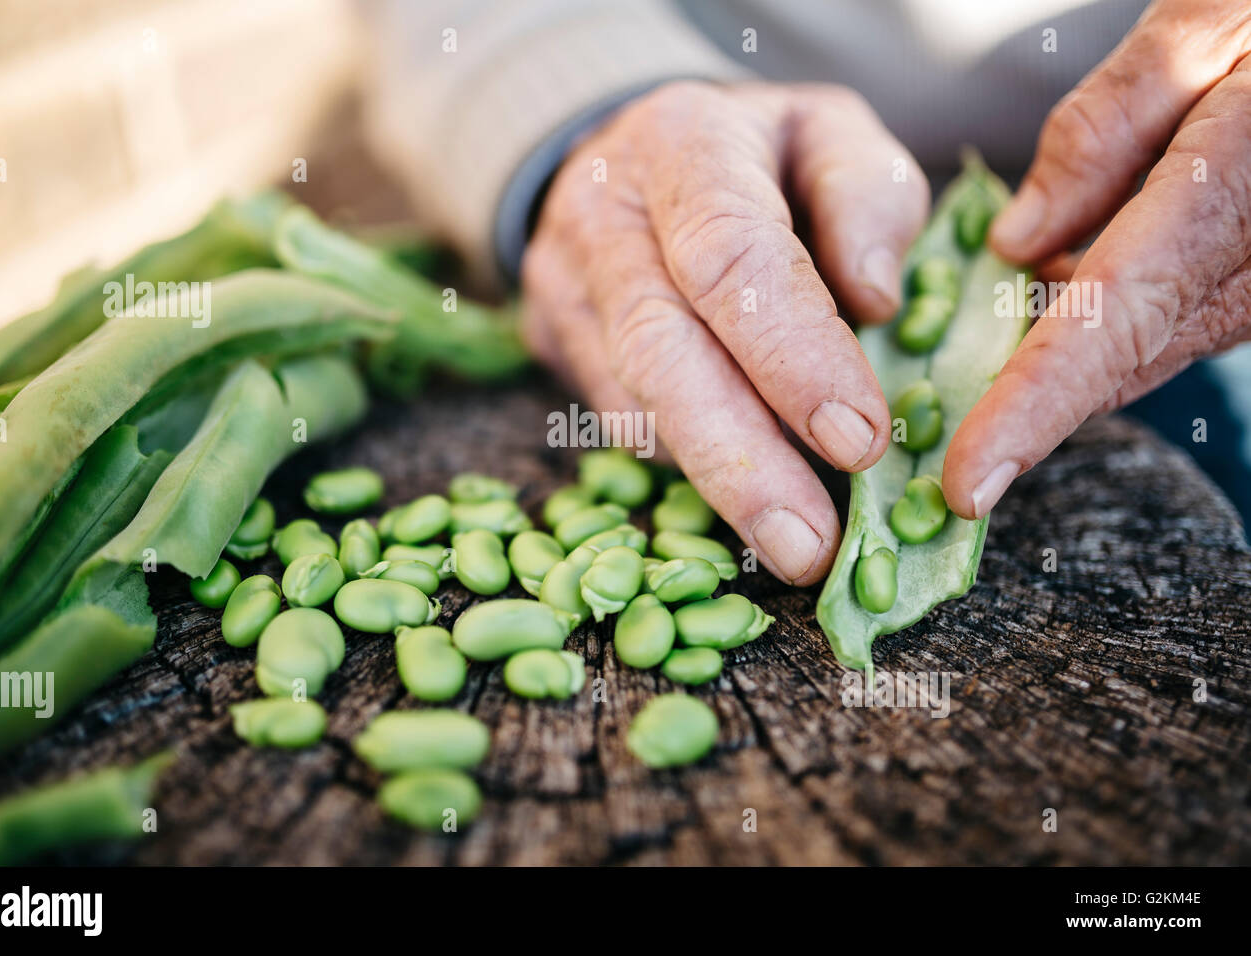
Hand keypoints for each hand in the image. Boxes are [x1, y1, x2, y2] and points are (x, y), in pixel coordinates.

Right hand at [523, 81, 927, 583]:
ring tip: (795, 544)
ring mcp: (563, 286)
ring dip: (716, 484)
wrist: (627, 155)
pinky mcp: (552, 343)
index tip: (860, 441)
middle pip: (659, 351)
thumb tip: (877, 298)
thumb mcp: (830, 135)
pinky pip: (620, 422)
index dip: (793, 355)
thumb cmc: (755, 155)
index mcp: (682, 144)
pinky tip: (748, 496)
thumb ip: (868, 195)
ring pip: (631, 404)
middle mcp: (605, 216)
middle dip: (739, 459)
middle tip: (809, 545)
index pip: (728, 257)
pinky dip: (688, 468)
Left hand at [944, 0, 1250, 517]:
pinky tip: (1059, 275)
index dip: (1031, 412)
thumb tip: (1016, 240)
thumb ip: (1105, 134)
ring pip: (1138, 347)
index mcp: (1224, 201)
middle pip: (1115, 358)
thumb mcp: (1204, 29)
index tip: (972, 483)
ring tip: (998, 318)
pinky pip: (1166, 320)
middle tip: (942, 410)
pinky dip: (1101, 317)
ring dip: (1058, 349)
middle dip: (1023, 394)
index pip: (1109, 327)